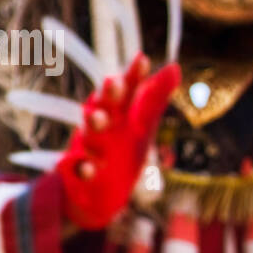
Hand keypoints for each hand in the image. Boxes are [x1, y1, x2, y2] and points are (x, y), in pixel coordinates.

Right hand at [57, 54, 179, 229]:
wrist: (100, 193)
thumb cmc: (121, 150)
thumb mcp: (142, 126)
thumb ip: (155, 98)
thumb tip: (174, 66)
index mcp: (120, 113)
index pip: (128, 90)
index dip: (134, 75)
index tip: (142, 59)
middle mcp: (102, 126)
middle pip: (105, 106)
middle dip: (109, 94)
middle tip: (114, 82)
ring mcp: (89, 147)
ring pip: (89, 134)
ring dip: (93, 125)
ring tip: (98, 118)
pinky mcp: (79, 173)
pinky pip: (78, 169)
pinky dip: (82, 168)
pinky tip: (88, 169)